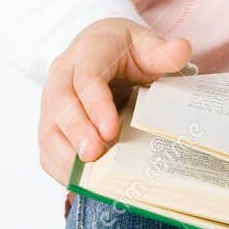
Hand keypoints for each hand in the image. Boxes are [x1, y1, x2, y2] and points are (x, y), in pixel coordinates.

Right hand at [38, 17, 191, 185]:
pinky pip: (47, 148)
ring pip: (48, 129)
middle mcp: (62, 75)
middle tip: (95, 155)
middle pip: (60, 103)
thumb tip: (181, 49)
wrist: (102, 48)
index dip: (96, 105)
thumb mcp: (146, 45)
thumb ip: (163, 52)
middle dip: (77, 132)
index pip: (85, 78)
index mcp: (87, 52)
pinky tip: (82, 182)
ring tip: (89, 176)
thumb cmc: (126, 50)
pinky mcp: (51, 123)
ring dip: (66, 155)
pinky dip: (60, 168)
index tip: (112, 130)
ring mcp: (52, 101)